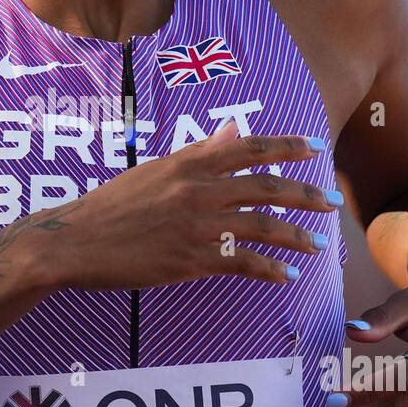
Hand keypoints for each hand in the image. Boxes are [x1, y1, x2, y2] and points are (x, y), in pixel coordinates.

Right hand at [37, 117, 344, 290]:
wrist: (75, 241)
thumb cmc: (111, 206)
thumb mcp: (155, 170)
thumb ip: (198, 152)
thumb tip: (233, 130)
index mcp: (187, 163)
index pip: (248, 148)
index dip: (286, 147)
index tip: (315, 147)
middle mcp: (197, 189)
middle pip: (266, 187)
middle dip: (305, 194)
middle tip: (332, 202)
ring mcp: (196, 226)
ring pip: (262, 227)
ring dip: (296, 235)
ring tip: (318, 244)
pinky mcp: (190, 260)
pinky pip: (242, 263)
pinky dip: (269, 270)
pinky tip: (286, 276)